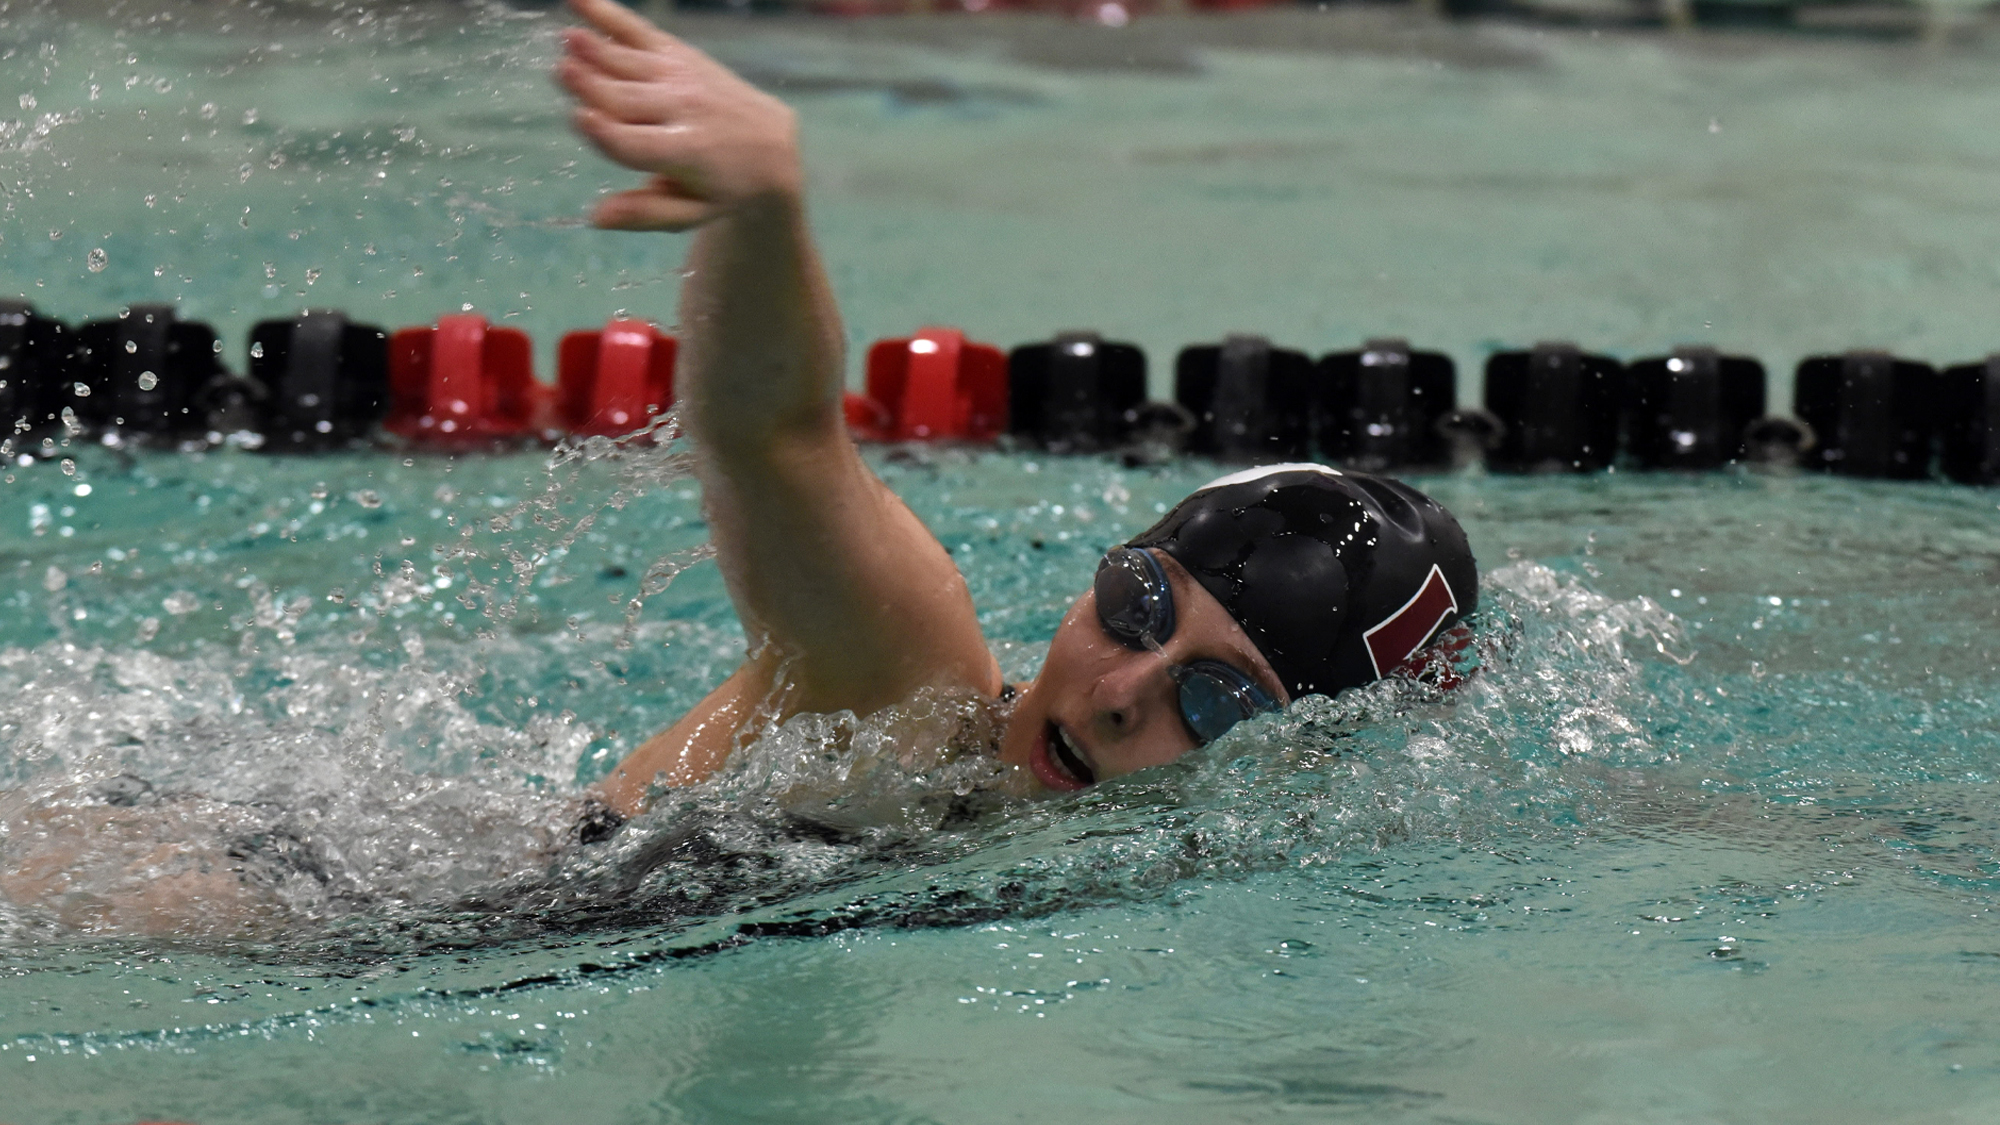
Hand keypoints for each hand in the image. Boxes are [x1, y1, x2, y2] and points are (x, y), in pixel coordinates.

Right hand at [558, 0, 802, 230]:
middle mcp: (684, 110)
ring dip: (598, 50)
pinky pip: (637, 30)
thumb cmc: (721, 187)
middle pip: (628, 100)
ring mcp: (681, 77)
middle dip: (596, 87)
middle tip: (562, 73)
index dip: (609, 135)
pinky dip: (606, 13)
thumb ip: (646, 212)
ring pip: (630, 64)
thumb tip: (594, 217)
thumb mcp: (693, 212)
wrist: (770, 145)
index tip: (580, 120)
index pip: (639, 145)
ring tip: (568, 41)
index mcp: (687, 153)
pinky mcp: (677, 54)